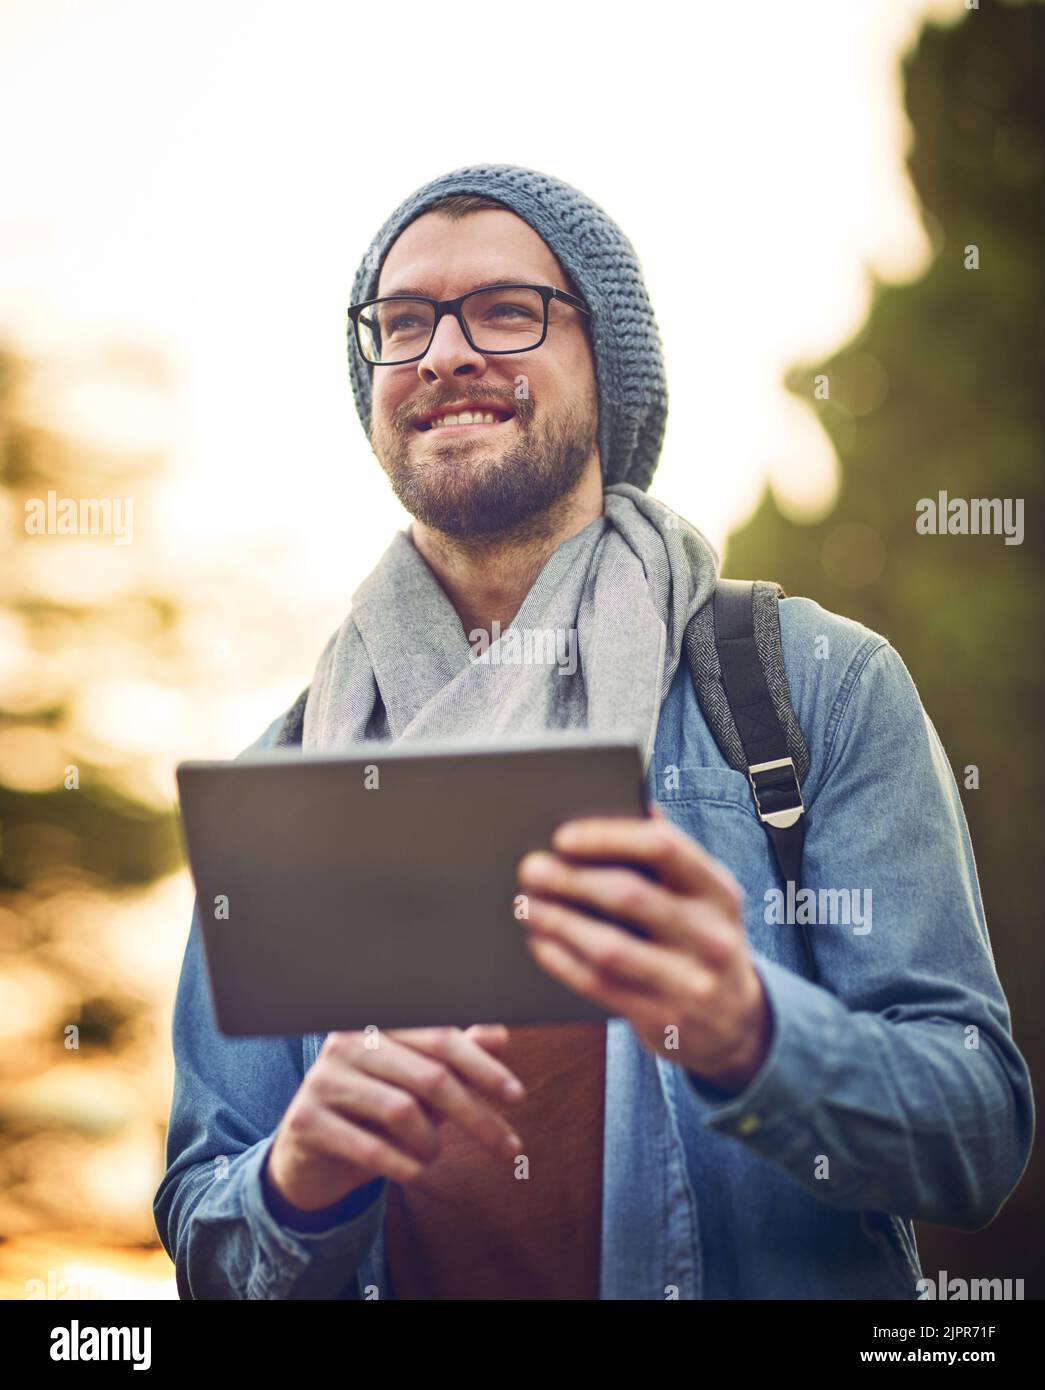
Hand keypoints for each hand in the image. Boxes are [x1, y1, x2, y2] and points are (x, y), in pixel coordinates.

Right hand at [264, 1023, 525, 1220]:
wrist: (310, 1160)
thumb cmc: (373, 1115)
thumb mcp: (418, 1087)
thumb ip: (454, 1059)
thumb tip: (498, 1033)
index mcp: (378, 1025)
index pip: (441, 1039)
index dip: (482, 1067)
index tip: (516, 1096)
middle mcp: (346, 1043)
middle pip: (429, 1076)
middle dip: (475, 1116)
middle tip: (507, 1148)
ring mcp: (322, 1079)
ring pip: (401, 1110)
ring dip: (430, 1143)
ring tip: (433, 1154)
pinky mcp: (305, 1121)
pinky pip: (370, 1148)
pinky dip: (404, 1167)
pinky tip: (417, 1174)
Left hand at [516, 806, 771, 1093]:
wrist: (738, 1023)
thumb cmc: (703, 939)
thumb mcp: (704, 897)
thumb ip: (670, 855)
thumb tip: (633, 803)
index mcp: (719, 891)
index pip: (664, 848)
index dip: (609, 838)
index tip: (563, 836)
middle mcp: (711, 935)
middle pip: (629, 897)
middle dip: (571, 880)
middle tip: (530, 868)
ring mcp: (690, 982)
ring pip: (609, 947)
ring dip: (558, 922)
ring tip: (525, 904)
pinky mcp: (663, 1018)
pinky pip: (600, 985)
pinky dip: (563, 960)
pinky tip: (540, 941)